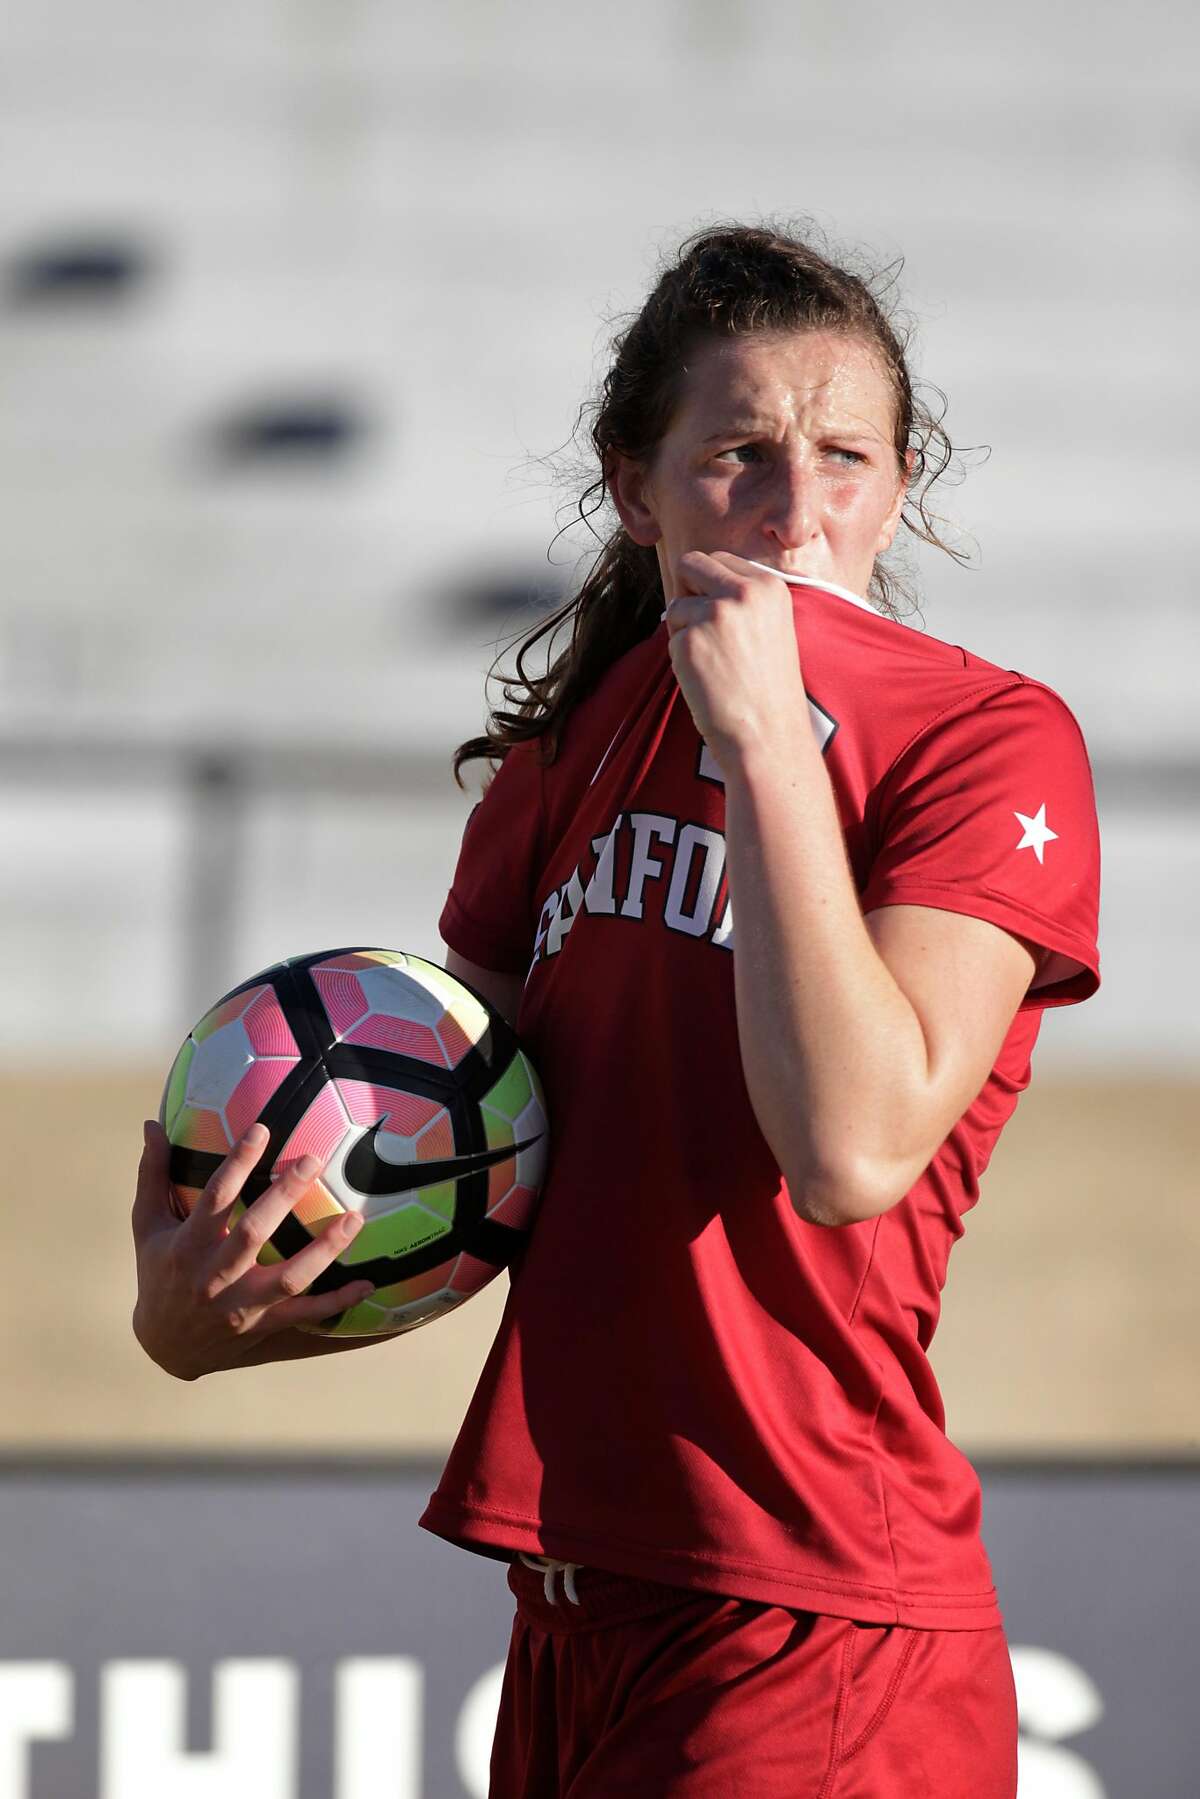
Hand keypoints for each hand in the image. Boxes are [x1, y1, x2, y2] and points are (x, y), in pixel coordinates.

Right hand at [132, 1120, 373, 1380]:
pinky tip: (367, 1283)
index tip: (262, 1129)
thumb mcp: (147, 1226)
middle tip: (314, 1159)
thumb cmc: (158, 1272)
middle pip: (253, 1232)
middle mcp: (214, 1276)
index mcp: (187, 1245)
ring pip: (289, 1278)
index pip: (214, 1197)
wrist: (164, 1346)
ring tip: (355, 1218)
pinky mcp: (262, 1325)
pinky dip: (337, 1302)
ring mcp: (240, 1304)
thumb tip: (151, 1124)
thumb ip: (153, 1176)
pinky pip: (305, 1315)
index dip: (237, 1163)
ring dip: (325, 1250)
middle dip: (284, 1195)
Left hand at [664, 551, 808, 771]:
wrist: (769, 734)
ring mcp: (715, 614)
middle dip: (687, 592)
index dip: (708, 584)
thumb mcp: (773, 626)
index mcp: (769, 585)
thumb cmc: (768, 687)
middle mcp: (743, 592)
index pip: (718, 559)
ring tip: (715, 662)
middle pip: (689, 564)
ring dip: (684, 631)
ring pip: (676, 605)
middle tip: (702, 628)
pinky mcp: (690, 640)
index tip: (717, 613)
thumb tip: (696, 580)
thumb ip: (743, 598)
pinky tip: (706, 678)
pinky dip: (681, 658)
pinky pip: (671, 637)